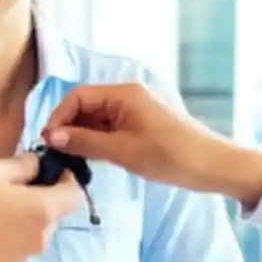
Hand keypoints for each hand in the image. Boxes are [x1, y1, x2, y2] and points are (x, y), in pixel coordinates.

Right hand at [0, 155, 81, 261]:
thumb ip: (21, 165)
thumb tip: (36, 165)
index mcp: (44, 211)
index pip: (76, 195)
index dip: (67, 179)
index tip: (47, 169)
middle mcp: (42, 238)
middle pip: (53, 213)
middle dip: (38, 197)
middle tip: (8, 185)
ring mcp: (24, 258)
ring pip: (33, 230)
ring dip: (21, 217)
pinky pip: (16, 246)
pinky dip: (7, 234)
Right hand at [43, 83, 261, 208]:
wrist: (213, 167)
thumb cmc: (170, 155)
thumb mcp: (122, 150)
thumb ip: (84, 142)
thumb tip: (52, 137)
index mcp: (123, 94)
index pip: (77, 97)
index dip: (59, 117)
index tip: (48, 142)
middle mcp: (127, 97)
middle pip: (85, 107)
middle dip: (68, 128)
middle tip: (56, 154)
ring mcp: (134, 112)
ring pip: (95, 120)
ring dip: (81, 137)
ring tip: (71, 160)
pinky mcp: (140, 127)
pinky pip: (109, 130)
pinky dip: (96, 142)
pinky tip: (91, 160)